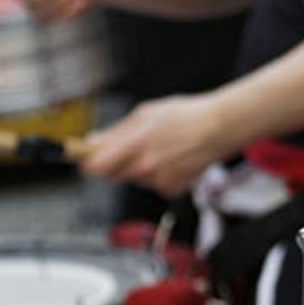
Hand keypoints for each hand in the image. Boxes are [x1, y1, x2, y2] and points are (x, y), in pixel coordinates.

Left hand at [80, 93, 242, 195]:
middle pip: (111, 174)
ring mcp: (157, 182)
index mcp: (134, 145)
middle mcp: (144, 168)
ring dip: (137, 167)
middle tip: (130, 146)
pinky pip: (151, 185)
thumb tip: (91, 142)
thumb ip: (115, 132)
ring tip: (158, 148)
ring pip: (133, 179)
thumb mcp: (144, 114)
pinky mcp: (170, 190)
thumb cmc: (184, 116)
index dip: (86, 162)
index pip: (95, 167)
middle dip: (114, 162)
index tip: (85, 156)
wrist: (218, 129)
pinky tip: (170, 160)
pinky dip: (156, 175)